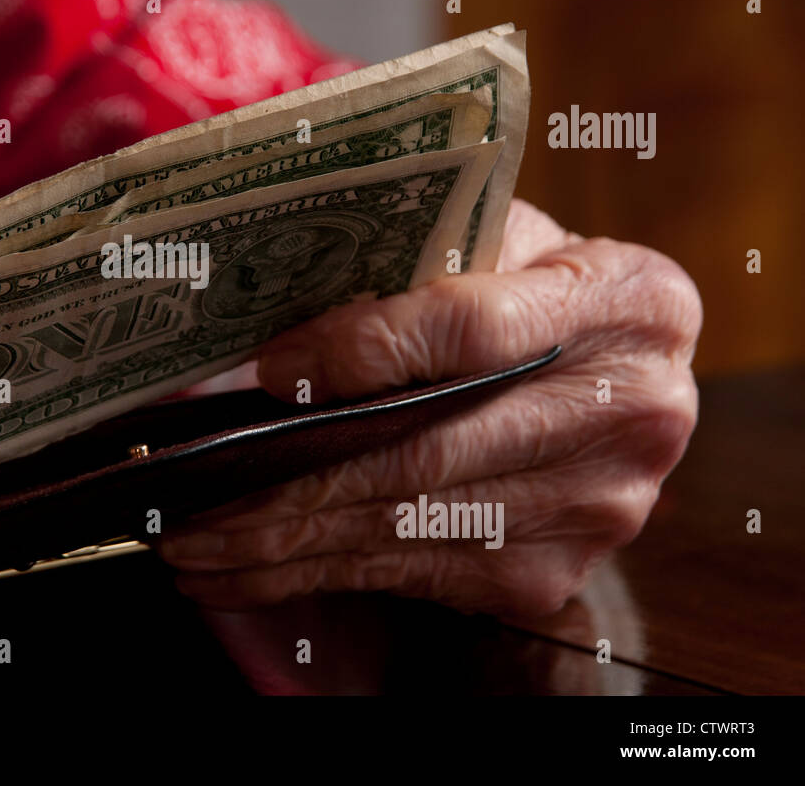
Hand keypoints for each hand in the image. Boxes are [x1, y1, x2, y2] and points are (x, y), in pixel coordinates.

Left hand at [159, 199, 701, 615]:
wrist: (620, 375)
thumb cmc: (531, 288)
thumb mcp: (496, 241)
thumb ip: (407, 268)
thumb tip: (260, 345)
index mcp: (625, 300)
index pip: (470, 329)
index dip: (363, 350)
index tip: (270, 370)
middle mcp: (627, 413)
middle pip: (427, 451)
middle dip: (291, 480)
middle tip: (189, 496)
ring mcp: (591, 507)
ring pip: (405, 525)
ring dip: (284, 543)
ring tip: (194, 541)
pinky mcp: (548, 570)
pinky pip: (410, 573)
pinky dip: (317, 573)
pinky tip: (248, 570)